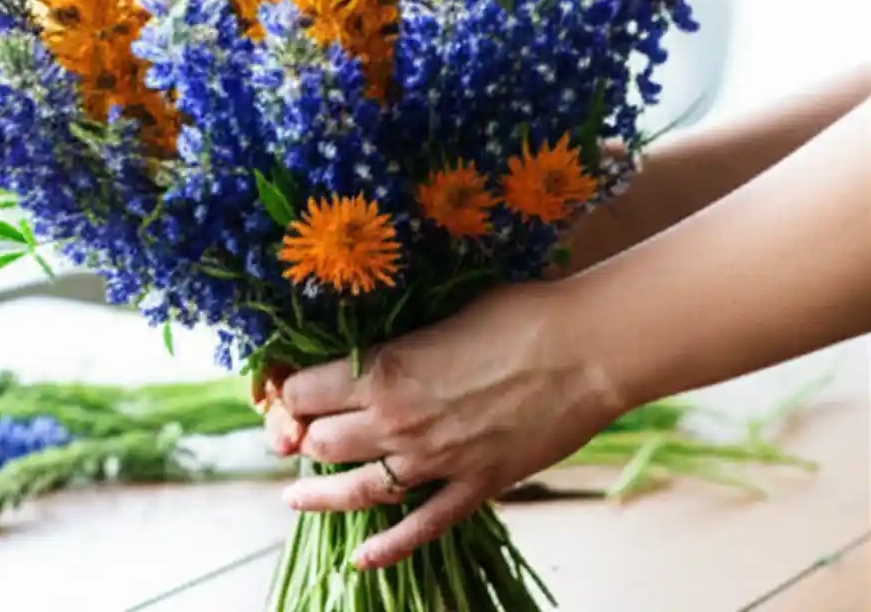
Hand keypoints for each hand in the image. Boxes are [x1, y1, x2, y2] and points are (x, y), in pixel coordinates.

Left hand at [265, 281, 623, 569]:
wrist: (587, 348)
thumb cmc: (517, 314)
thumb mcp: (437, 314)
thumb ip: (397, 344)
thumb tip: (370, 351)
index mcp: (382, 370)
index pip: (302, 393)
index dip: (286, 395)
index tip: (285, 394)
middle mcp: (396, 422)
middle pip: (320, 444)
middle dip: (303, 439)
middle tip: (302, 437)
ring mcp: (435, 461)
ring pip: (356, 490)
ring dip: (319, 496)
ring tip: (296, 498)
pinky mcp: (475, 486)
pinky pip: (421, 527)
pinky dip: (388, 548)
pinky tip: (360, 558)